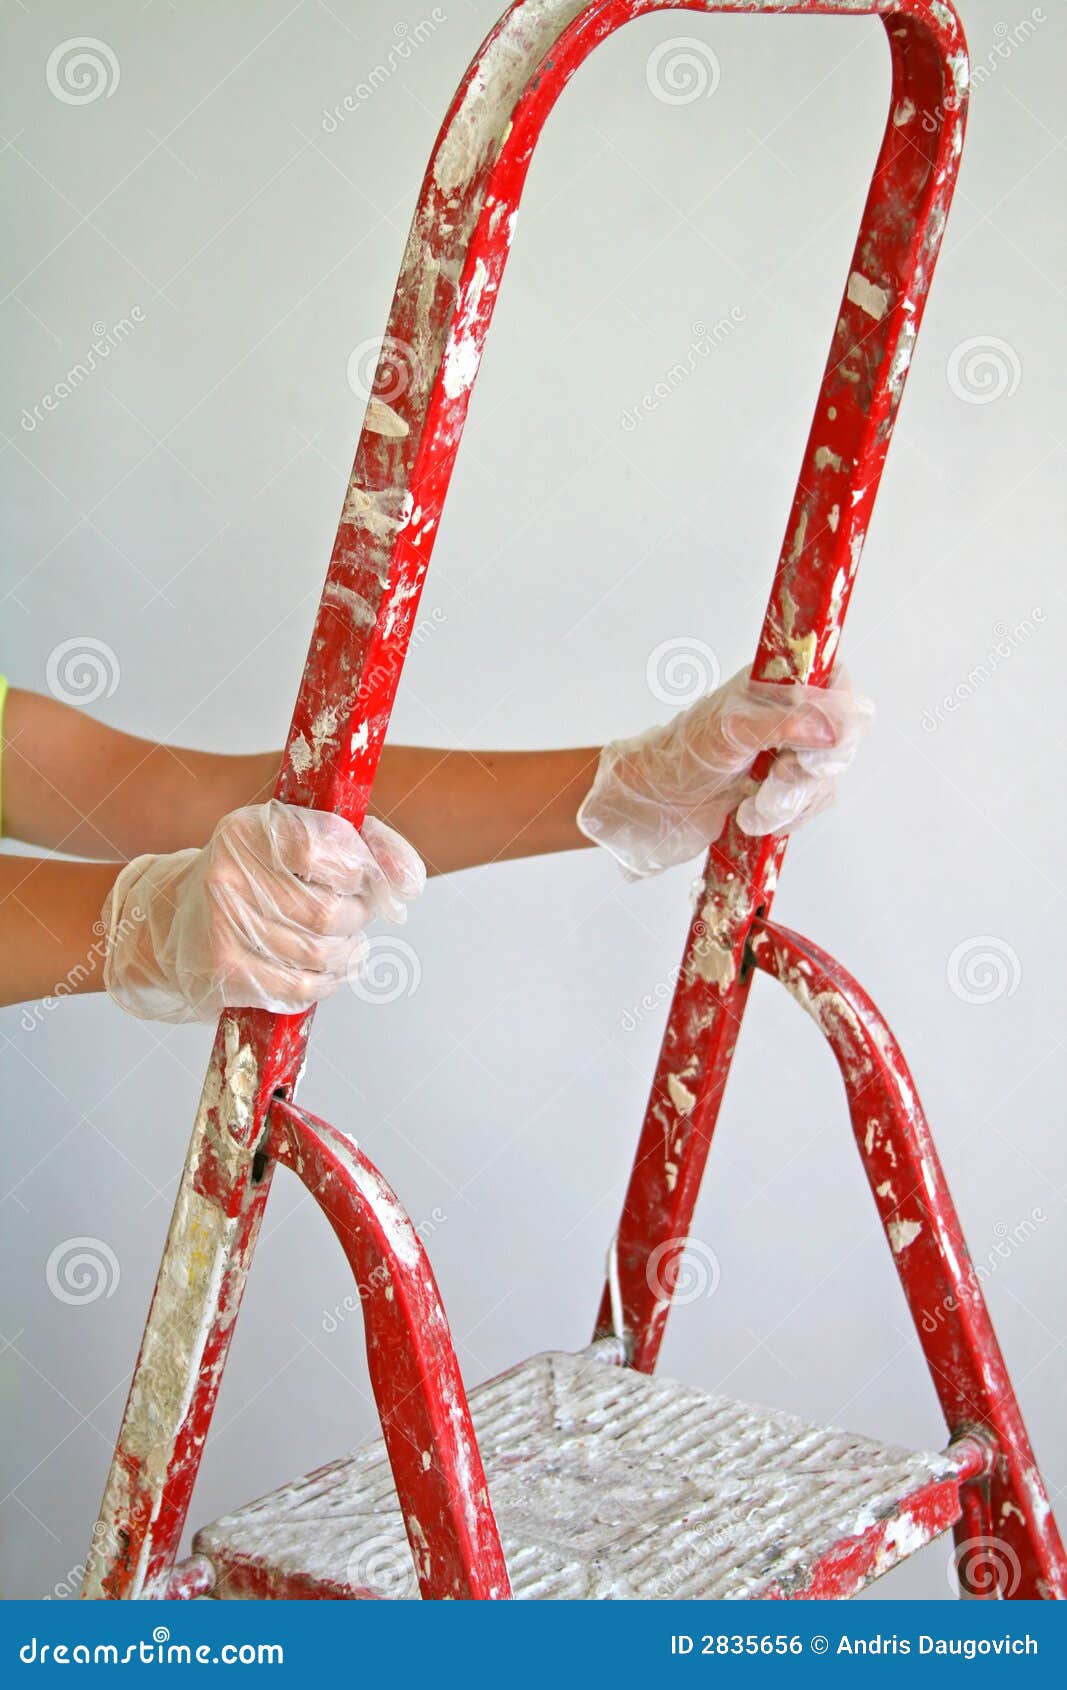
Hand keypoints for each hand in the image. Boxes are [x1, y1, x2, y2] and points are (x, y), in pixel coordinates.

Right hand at [101, 800, 424, 1021]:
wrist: (172, 919)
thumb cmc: (249, 877)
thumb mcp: (293, 841)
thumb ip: (359, 845)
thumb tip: (409, 878)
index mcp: (250, 828)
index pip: (332, 846)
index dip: (364, 869)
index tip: (365, 879)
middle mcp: (229, 873)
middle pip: (331, 909)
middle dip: (358, 916)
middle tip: (355, 914)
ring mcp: (223, 924)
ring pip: (320, 952)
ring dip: (347, 952)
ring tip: (345, 943)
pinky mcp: (224, 971)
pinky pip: (300, 988)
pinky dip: (327, 982)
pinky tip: (328, 970)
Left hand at [576, 665, 872, 877]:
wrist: (653, 807)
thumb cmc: (679, 757)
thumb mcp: (731, 732)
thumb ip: (784, 723)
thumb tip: (831, 728)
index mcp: (776, 686)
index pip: (836, 684)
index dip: (839, 718)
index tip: (815, 747)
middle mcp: (788, 717)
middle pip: (840, 742)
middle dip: (806, 774)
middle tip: (773, 780)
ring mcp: (788, 757)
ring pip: (824, 782)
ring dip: (788, 804)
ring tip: (749, 807)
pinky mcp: (783, 793)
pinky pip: (810, 808)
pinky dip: (784, 820)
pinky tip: (750, 817)